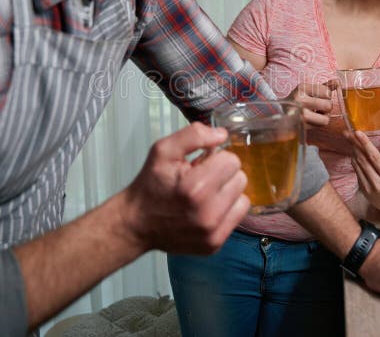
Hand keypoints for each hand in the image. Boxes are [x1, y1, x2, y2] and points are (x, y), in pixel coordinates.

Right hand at [123, 122, 249, 254]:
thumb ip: (194, 135)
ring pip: (243, 198)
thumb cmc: (151, 185)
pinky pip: (237, 218)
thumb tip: (222, 135)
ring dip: (227, 193)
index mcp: (196, 187)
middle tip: (201, 179)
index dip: (216, 158)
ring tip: (204, 195)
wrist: (136, 223)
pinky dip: (225, 211)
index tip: (200, 164)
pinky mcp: (214, 244)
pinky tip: (206, 209)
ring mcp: (212, 232)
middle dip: (223, 175)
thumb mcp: (163, 150)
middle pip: (240, 178)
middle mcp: (208, 213)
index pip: (232, 160)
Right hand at [286, 80, 336, 126]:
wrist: (280, 112)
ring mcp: (299, 115)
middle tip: (319, 107)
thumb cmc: (298, 100)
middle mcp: (299, 100)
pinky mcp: (300, 127)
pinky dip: (317, 124)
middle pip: (328, 105)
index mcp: (302, 88)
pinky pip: (318, 127)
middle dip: (326, 108)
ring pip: (325, 119)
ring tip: (315, 114)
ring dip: (323, 117)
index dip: (327, 95)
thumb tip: (338, 82)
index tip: (318, 97)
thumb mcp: (308, 90)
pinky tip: (310, 120)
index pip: (327, 92)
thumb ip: (324, 86)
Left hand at [348, 131, 379, 203]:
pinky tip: (354, 151)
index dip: (365, 144)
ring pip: (357, 164)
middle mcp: (378, 184)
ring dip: (353, 150)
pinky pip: (356, 170)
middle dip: (355, 144)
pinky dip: (354, 159)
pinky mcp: (361, 189)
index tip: (357, 132)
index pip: (375, 157)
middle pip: (363, 159)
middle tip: (348, 132)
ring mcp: (368, 188)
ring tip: (350, 138)